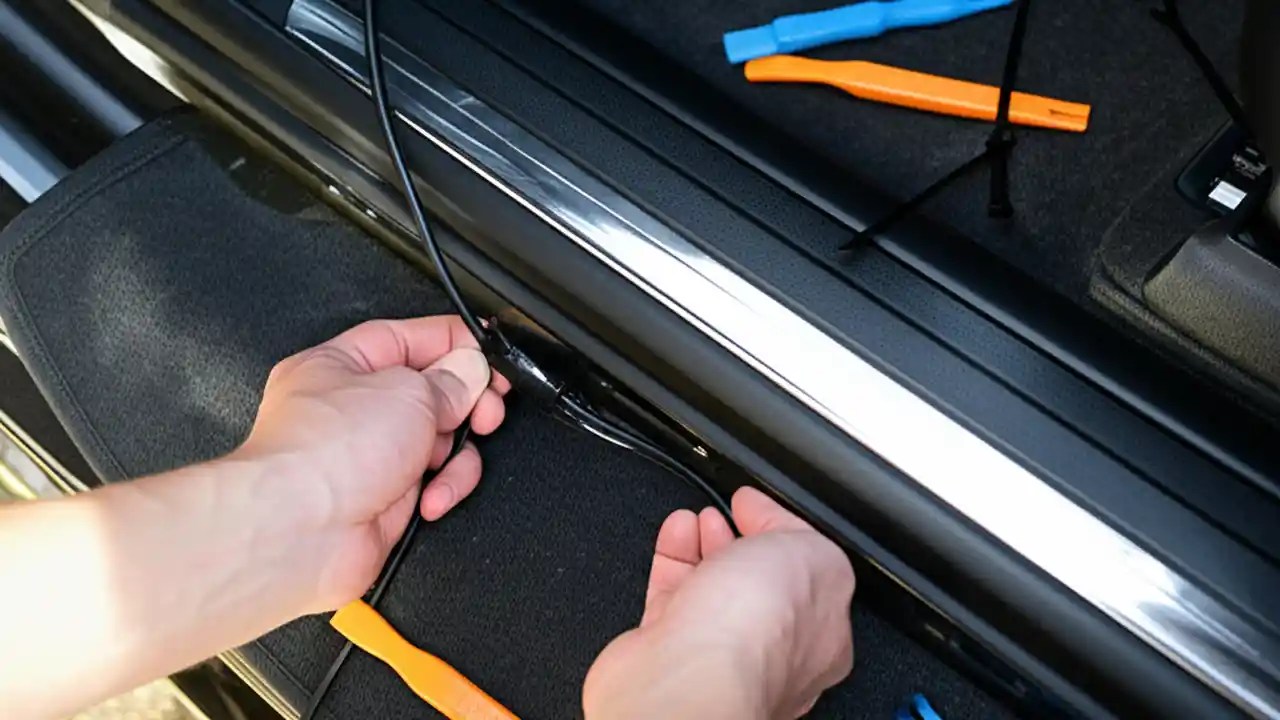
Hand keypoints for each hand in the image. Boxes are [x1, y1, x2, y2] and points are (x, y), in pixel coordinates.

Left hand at [236, 316, 509, 611]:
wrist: (298, 534)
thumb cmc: (323, 456)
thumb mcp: (407, 393)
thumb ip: (449, 379)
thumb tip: (471, 370)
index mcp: (340, 366)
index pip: (409, 338)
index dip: (454, 344)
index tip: (489, 358)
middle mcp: (352, 410)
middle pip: (431, 392)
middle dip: (465, 403)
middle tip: (486, 408)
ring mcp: (368, 456)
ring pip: (440, 442)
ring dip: (456, 453)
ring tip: (450, 459)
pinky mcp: (384, 499)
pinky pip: (434, 484)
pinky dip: (442, 489)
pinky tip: (432, 497)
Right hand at [583, 488, 854, 719]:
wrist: (688, 675)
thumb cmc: (759, 633)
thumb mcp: (815, 557)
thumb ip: (803, 534)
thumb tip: (772, 517)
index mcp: (823, 638)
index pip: (810, 574)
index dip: (789, 533)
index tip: (766, 507)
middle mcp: (770, 651)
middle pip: (760, 583)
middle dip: (746, 540)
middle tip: (734, 512)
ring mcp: (717, 651)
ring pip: (713, 587)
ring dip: (707, 544)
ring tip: (700, 516)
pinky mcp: (669, 647)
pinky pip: (672, 594)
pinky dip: (673, 556)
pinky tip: (678, 530)